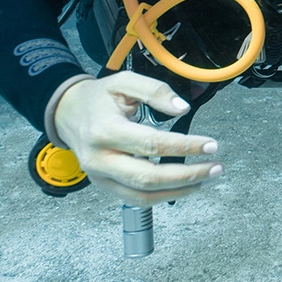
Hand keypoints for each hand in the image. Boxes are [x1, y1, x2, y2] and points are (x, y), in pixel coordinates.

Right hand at [53, 72, 223, 205]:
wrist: (66, 113)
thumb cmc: (97, 98)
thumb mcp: (124, 82)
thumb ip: (154, 90)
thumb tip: (182, 107)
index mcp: (104, 131)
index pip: (151, 145)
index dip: (184, 146)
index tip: (211, 145)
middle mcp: (100, 159)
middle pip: (148, 178)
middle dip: (187, 176)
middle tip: (215, 168)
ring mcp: (100, 176)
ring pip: (143, 195)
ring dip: (179, 191)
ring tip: (207, 179)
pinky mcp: (104, 185)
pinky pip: (136, 199)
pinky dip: (163, 196)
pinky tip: (186, 186)